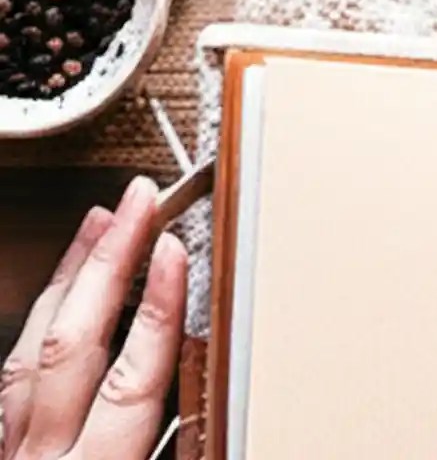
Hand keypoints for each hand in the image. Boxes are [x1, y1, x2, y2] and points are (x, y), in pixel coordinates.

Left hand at [1, 177, 187, 459]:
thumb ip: (184, 452)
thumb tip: (214, 403)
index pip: (132, 378)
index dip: (159, 307)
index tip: (175, 249)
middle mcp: (41, 457)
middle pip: (71, 342)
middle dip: (109, 261)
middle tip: (138, 203)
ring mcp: (8, 451)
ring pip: (29, 350)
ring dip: (70, 277)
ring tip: (99, 225)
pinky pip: (7, 376)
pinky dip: (36, 323)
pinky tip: (53, 301)